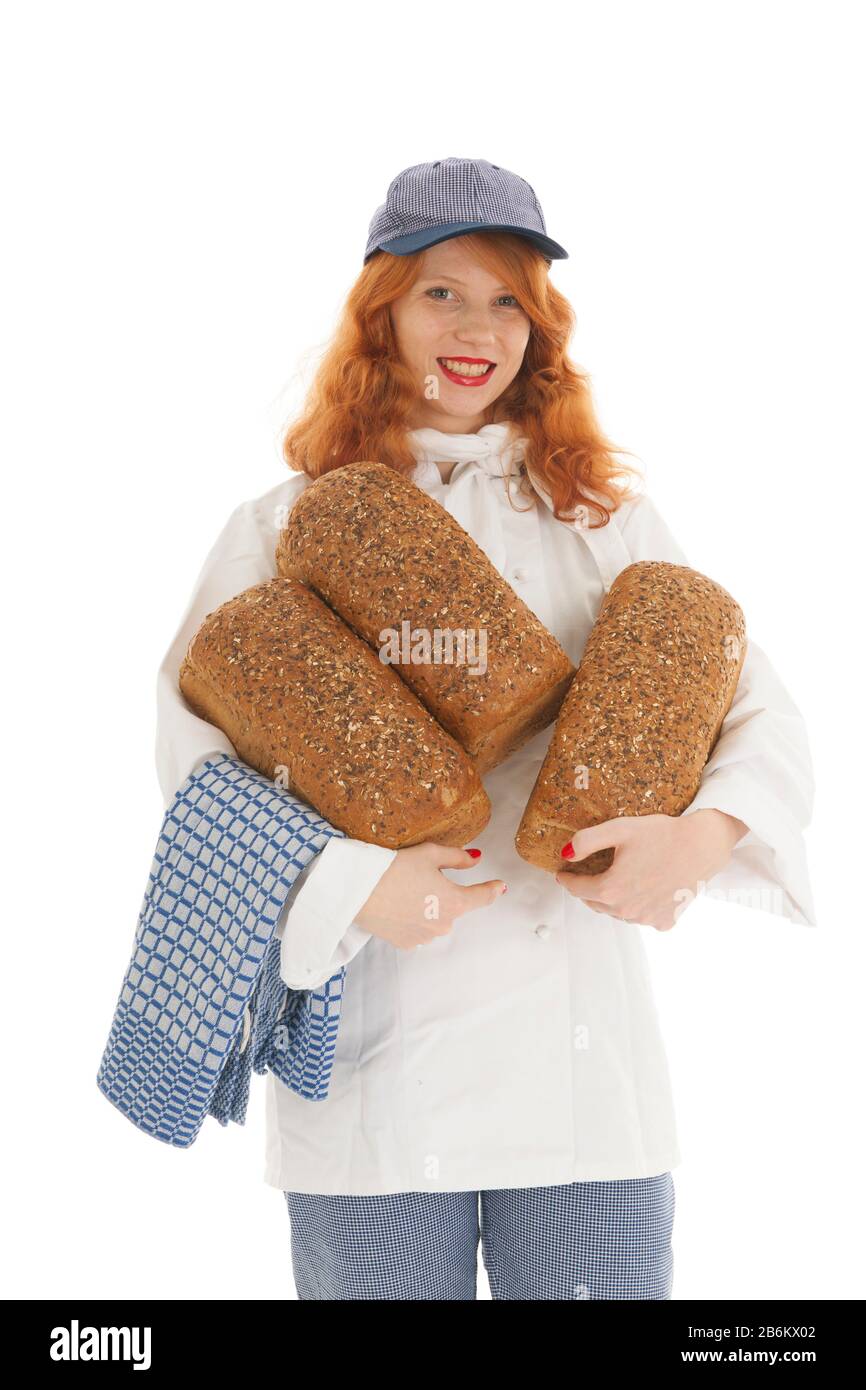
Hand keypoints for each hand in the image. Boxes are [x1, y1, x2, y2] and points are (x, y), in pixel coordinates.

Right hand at [355, 843, 507, 949]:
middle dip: (444, 894)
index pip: (483, 897)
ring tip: (405, 891)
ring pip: (435, 919)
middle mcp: (444, 925)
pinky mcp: (407, 944)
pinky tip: (397, 906)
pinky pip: (418, 930)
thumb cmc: (395, 868)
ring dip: (427, 908)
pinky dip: (413, 919)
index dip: (493, 889)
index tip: (500, 886)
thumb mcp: (430, 854)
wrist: (359, 891)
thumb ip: (458, 857)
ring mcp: (425, 938)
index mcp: (455, 902)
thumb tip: (476, 858)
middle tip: (420, 877)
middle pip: (453, 907)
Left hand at [555, 809, 748, 930]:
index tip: (562, 873)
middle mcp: (627, 911)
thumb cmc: (661, 834)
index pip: (577, 888)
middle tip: (587, 876)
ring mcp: (646, 919)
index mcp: (611, 889)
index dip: (567, 879)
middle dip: (588, 890)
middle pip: (596, 903)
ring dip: (612, 900)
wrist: (702, 845)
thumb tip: (565, 854)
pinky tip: (641, 891)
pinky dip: (636, 907)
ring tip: (616, 883)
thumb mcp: (619, 829)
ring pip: (617, 912)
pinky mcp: (664, 922)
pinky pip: (641, 917)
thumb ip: (586, 841)